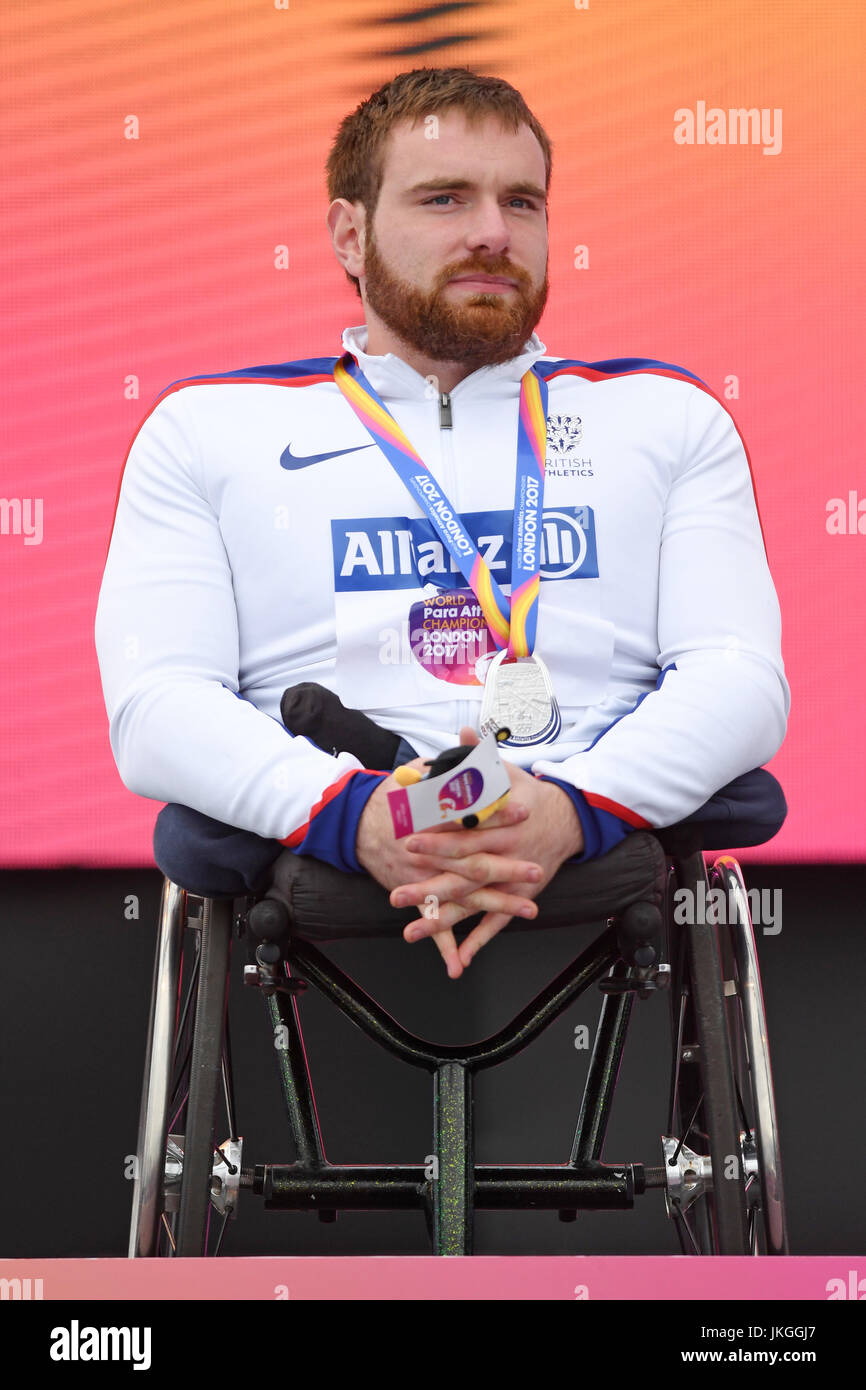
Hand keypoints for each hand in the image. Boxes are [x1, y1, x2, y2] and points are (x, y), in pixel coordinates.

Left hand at [387, 729, 584, 977]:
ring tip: (410, 933)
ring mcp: (510, 881)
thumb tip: (462, 731)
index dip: (436, 837)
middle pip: (461, 873)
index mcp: (497, 825)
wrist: (569, 820)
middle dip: (427, 885)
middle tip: (395, 895)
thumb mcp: (506, 771)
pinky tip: (457, 959)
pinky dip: (477, 941)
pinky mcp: (518, 898)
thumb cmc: (529, 795)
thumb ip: (479, 755)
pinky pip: (496, 923)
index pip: (463, 832)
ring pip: (472, 904)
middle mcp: (503, 855)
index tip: (407, 840)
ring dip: (441, 920)